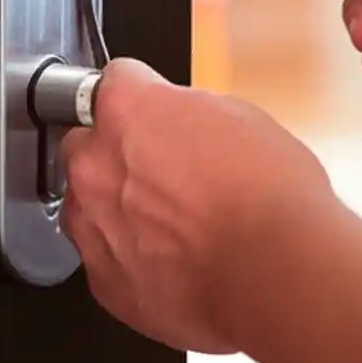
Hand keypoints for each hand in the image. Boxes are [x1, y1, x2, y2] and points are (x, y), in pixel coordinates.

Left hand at [59, 59, 331, 353]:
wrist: (274, 277)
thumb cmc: (269, 201)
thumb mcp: (241, 120)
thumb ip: (187, 116)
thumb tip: (181, 127)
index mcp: (127, 111)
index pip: (114, 82)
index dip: (141, 96)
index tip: (151, 110)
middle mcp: (96, 165)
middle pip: (86, 145)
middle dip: (118, 155)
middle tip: (168, 174)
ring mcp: (93, 225)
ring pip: (87, 206)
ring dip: (118, 209)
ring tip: (175, 226)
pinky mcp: (103, 280)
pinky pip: (104, 258)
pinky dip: (130, 258)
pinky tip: (175, 261)